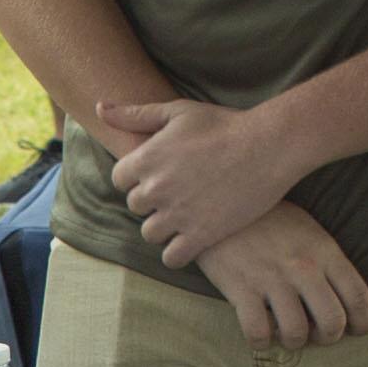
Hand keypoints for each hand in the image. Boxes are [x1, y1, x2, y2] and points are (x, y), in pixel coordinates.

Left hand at [94, 94, 305, 263]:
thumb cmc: (224, 125)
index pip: (120, 180)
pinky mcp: (200, 236)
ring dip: (164, 227)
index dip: (138, 177)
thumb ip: (135, 114)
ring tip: (186, 215)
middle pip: (135, 206)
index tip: (160, 173)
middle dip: (153, 201)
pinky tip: (192, 240)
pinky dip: (178, 252)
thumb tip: (99, 108)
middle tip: (179, 193)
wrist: (269, 146)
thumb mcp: (177, 111)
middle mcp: (156, 189)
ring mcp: (177, 215)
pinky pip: (172, 258)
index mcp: (146, 159)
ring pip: (150, 233)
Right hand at [196, 201, 367, 351]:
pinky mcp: (240, 288)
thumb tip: (339, 296)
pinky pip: (258, 334)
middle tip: (315, 335)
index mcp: (324, 251)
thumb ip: (326, 259)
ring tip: (284, 333)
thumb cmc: (266, 218)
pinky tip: (259, 332)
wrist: (220, 199)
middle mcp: (303, 267)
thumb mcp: (307, 228)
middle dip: (328, 338)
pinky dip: (261, 342)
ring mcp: (271, 279)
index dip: (363, 322)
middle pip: (332, 322)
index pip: (358, 296)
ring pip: (296, 333)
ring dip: (293, 342)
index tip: (355, 329)